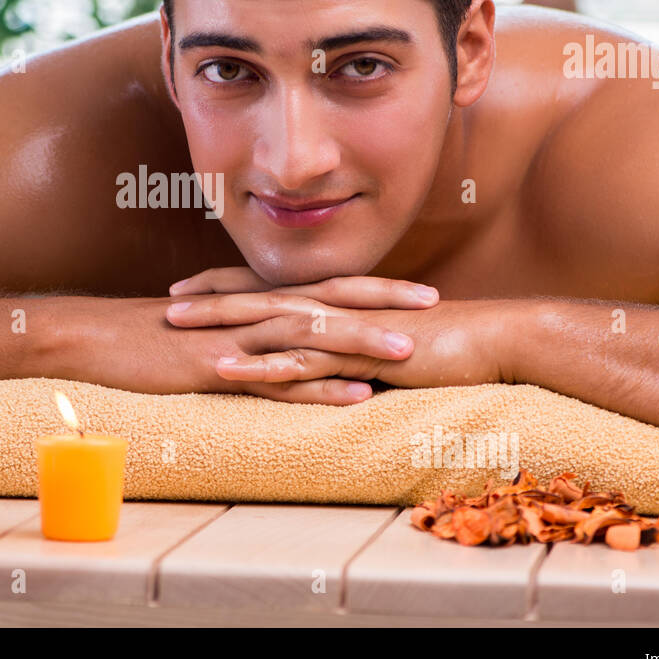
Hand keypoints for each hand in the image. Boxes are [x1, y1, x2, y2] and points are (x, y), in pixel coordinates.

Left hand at [165, 267, 506, 393]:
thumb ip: (354, 346)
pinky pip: (304, 361)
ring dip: (223, 326)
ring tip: (178, 328)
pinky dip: (264, 364)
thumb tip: (330, 358)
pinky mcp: (360, 355)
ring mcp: (345, 330)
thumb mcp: (387, 343)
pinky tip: (231, 370)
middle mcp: (335, 309)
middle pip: (261, 299)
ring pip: (271, 324)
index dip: (229, 288)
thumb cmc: (445, 344)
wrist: (492, 340)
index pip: (273, 290)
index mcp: (339, 304)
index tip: (188, 289)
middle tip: (166, 303)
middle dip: (211, 300)